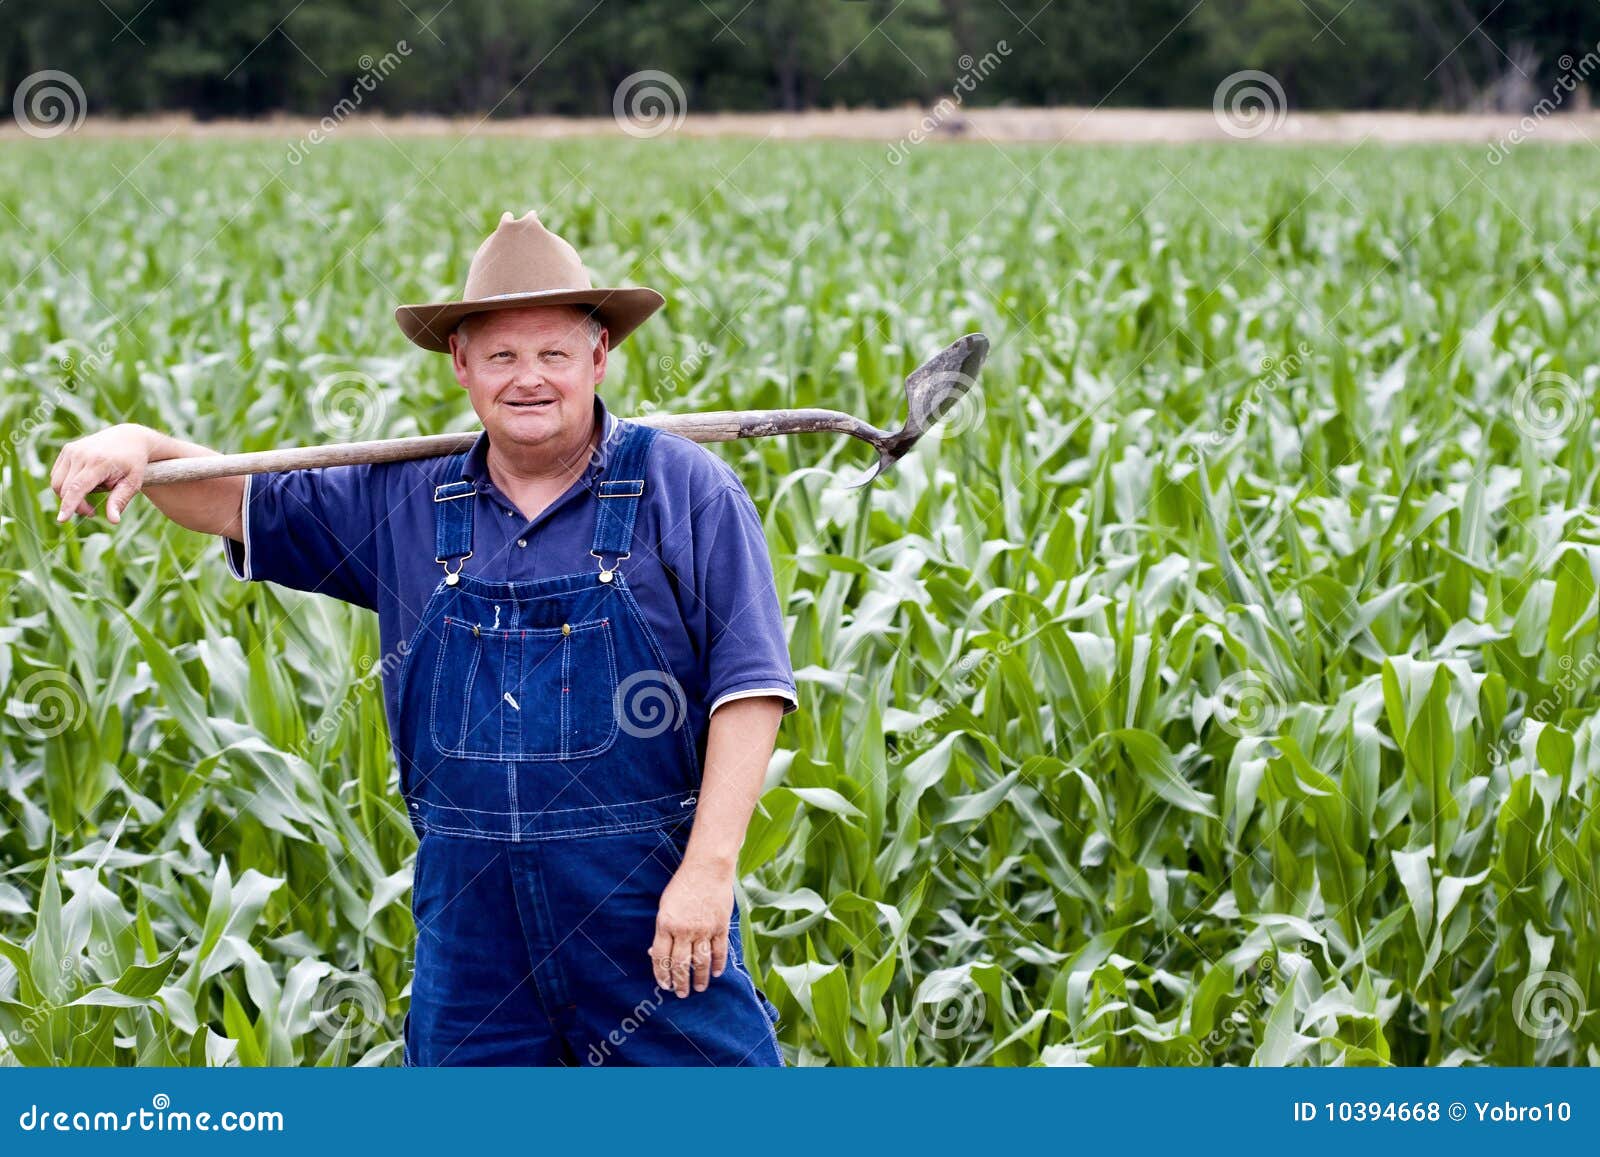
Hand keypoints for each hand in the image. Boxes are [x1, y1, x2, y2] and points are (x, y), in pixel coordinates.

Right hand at [51, 424, 153, 524]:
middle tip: (91, 512)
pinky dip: (66, 485)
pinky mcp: (67, 449)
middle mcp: (81, 454)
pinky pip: (57, 474)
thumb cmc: (133, 464)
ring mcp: (72, 450)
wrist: (129, 438)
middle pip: (65, 488)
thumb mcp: (132, 483)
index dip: (68, 504)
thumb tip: (114, 521)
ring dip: (68, 496)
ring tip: (88, 500)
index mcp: (98, 462)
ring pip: (57, 482)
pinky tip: (84, 485)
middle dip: (74, 505)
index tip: (62, 520)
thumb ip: (120, 501)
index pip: (77, 487)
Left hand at [649, 856, 733, 997]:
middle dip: (680, 983)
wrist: (707, 868)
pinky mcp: (720, 926)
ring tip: (699, 988)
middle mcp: (684, 930)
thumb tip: (655, 953)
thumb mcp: (665, 906)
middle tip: (681, 994)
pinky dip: (718, 964)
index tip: (664, 985)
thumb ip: (662, 930)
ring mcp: (704, 929)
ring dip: (700, 978)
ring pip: (701, 962)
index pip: (660, 957)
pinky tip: (716, 973)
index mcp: (666, 924)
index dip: (661, 975)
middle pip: (680, 964)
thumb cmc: (683, 886)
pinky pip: (719, 951)